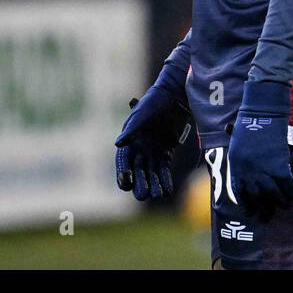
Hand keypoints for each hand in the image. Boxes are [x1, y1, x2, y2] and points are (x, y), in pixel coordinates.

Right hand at [115, 64, 191, 200]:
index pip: (124, 160)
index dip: (123, 172)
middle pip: (137, 169)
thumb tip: (117, 144)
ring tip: (157, 196)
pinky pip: (164, 168)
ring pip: (151, 172)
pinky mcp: (166, 152)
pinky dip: (165, 179)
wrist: (174, 96)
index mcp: (130, 139)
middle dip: (139, 183)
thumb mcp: (143, 114)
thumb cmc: (154, 101)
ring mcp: (153, 151)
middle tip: (141, 196)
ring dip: (153, 184)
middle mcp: (139, 147)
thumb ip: (132, 129)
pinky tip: (167, 190)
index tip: (125, 184)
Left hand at [228, 79, 292, 219]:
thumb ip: (240, 157)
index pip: (239, 191)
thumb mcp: (236, 142)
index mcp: (236, 165)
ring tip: (283, 205)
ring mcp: (263, 169)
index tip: (251, 213)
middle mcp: (248, 171)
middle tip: (267, 217)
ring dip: (279, 202)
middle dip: (263, 209)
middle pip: (256, 196)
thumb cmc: (248, 122)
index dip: (246, 204)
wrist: (263, 112)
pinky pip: (287, 185)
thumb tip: (244, 167)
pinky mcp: (279, 166)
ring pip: (273, 194)